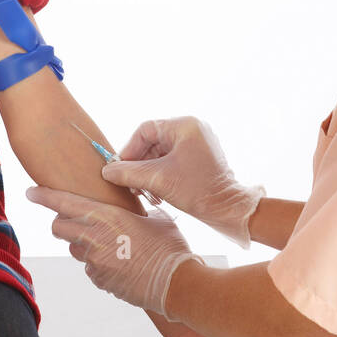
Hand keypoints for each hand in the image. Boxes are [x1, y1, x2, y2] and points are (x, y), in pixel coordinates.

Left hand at [25, 184, 198, 317]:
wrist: (175, 283)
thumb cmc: (169, 246)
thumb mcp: (154, 219)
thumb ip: (133, 213)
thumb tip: (132, 211)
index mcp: (105, 216)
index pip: (63, 203)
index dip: (44, 196)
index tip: (31, 192)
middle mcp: (93, 238)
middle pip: (59, 228)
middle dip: (63, 224)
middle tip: (78, 222)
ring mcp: (94, 262)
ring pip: (76, 249)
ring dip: (86, 245)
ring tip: (114, 246)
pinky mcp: (100, 280)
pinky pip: (91, 268)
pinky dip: (100, 265)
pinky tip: (123, 264)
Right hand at [100, 116, 265, 249]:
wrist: (229, 210)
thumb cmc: (198, 190)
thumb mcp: (158, 180)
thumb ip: (129, 173)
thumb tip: (107, 171)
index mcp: (185, 125)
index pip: (145, 130)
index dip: (129, 149)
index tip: (120, 168)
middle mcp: (192, 130)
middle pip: (152, 143)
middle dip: (139, 165)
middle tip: (130, 184)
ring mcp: (198, 144)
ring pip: (161, 154)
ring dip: (149, 173)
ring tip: (144, 192)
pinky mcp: (200, 159)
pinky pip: (172, 162)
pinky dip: (160, 176)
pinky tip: (156, 193)